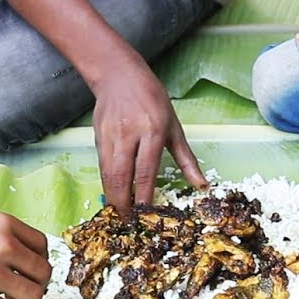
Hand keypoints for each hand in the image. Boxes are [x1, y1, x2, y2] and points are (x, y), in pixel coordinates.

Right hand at [90, 64, 206, 211]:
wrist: (119, 76)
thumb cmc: (152, 100)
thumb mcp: (174, 127)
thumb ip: (186, 159)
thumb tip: (201, 185)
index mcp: (153, 132)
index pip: (146, 172)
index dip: (144, 196)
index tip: (147, 215)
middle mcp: (129, 136)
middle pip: (122, 177)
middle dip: (124, 203)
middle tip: (129, 222)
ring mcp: (110, 137)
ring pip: (107, 174)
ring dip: (113, 197)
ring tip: (120, 214)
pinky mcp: (97, 137)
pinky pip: (101, 167)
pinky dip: (106, 184)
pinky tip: (113, 195)